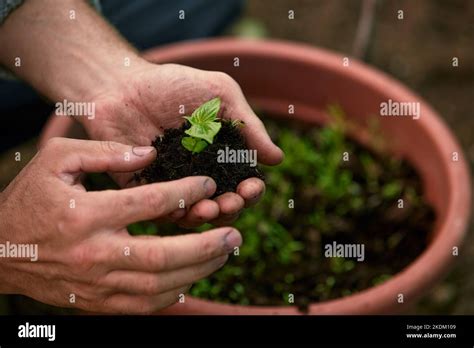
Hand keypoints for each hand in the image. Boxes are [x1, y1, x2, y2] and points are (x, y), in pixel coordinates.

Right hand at [0, 137, 241, 313]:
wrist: (2, 252)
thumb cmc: (30, 200)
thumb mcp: (56, 160)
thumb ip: (103, 152)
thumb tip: (149, 154)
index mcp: (85, 214)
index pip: (149, 203)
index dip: (185, 192)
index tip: (208, 184)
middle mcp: (94, 254)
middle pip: (163, 255)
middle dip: (205, 245)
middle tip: (234, 233)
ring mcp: (97, 284)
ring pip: (159, 285)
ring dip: (199, 271)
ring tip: (225, 253)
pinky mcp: (98, 303)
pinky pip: (145, 305)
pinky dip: (176, 292)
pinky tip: (195, 276)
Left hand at [81, 62, 283, 226]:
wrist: (123, 84)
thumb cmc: (174, 85)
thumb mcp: (220, 95)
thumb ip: (248, 126)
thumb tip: (277, 159)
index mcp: (220, 156)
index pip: (242, 183)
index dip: (251, 190)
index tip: (251, 187)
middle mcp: (198, 175)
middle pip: (221, 205)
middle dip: (231, 208)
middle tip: (230, 202)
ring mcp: (172, 184)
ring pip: (194, 213)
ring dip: (205, 217)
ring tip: (208, 208)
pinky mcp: (144, 190)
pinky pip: (161, 210)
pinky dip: (174, 214)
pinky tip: (180, 207)